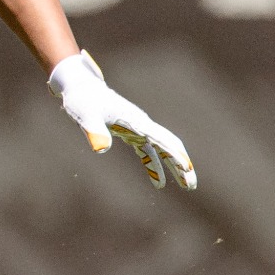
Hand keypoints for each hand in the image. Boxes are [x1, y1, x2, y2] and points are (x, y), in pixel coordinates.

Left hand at [48, 51, 196, 190]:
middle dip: (182, 164)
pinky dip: (155, 166)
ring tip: (186, 187)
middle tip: (192, 185)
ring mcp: (138, 129)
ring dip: (174, 167)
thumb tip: (101, 149)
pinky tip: (158, 183)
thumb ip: (95, 131)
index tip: (187, 169)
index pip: (161, 139)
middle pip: (169, 144)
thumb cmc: (83, 101)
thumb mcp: (86, 116)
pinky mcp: (131, 133)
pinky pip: (148, 152)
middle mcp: (142, 124)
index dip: (174, 154)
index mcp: (136, 121)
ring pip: (162, 150)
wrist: (82, 88)